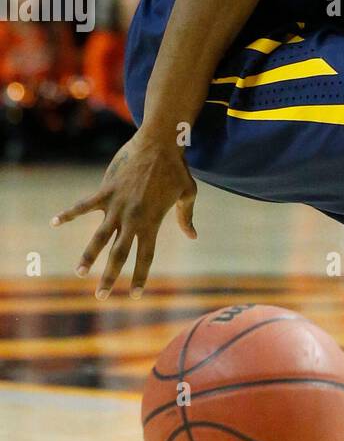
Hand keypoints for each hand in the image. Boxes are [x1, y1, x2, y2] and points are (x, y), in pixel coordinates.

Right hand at [50, 129, 197, 298]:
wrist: (159, 143)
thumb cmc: (176, 169)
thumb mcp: (188, 194)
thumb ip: (185, 218)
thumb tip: (192, 236)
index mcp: (152, 222)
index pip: (146, 256)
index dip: (141, 277)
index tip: (136, 295)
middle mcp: (132, 218)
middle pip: (119, 254)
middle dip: (110, 277)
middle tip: (101, 297)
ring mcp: (116, 204)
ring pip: (99, 236)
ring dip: (88, 256)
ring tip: (79, 272)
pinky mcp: (105, 190)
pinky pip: (83, 206)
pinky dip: (68, 214)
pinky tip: (54, 223)